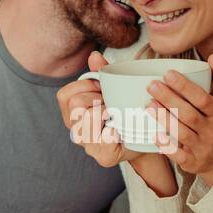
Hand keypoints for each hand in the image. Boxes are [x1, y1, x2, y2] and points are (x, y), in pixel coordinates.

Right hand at [55, 50, 142, 167]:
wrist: (148, 137)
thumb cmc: (126, 111)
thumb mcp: (113, 89)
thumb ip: (102, 73)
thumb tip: (94, 56)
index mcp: (73, 115)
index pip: (64, 95)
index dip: (84, 86)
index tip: (101, 88)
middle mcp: (76, 132)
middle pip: (76, 104)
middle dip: (96, 97)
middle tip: (111, 101)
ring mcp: (89, 147)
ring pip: (88, 117)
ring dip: (106, 110)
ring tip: (116, 113)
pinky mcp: (104, 157)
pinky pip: (105, 136)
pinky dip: (114, 127)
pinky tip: (120, 127)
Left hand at [146, 53, 212, 183]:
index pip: (202, 98)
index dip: (185, 87)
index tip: (168, 73)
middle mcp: (211, 130)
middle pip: (189, 114)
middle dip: (169, 99)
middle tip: (151, 85)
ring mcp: (201, 147)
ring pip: (181, 133)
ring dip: (164, 118)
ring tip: (148, 104)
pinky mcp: (191, 162)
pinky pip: (178, 154)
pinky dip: (166, 145)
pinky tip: (154, 134)